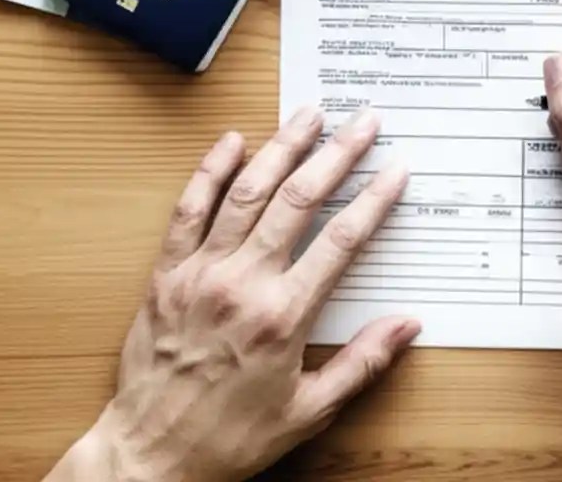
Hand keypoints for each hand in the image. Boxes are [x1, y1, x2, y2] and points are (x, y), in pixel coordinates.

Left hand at [45, 109, 419, 481]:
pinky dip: (210, 171)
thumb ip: (363, 363)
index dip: (373, 200)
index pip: (341, 240)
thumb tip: (409, 326)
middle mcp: (242, 284)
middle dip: (336, 155)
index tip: (395, 170)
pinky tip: (231, 142)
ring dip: (281, 148)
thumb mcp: (310, 411)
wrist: (152, 455)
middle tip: (362, 122)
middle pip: (298, 201)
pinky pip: (188, 210)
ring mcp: (200, 273)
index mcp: (283, 317)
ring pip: (246, 193)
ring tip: (308, 114)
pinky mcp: (167, 274)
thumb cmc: (231, 438)